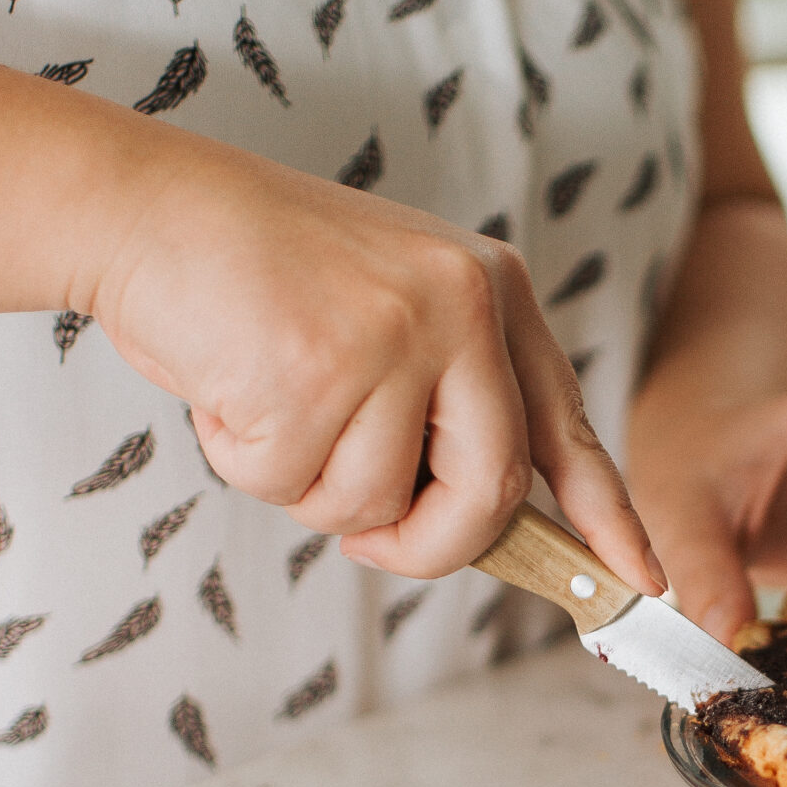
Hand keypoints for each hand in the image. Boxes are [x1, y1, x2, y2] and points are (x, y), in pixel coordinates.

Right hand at [85, 123, 659, 586]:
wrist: (145, 203)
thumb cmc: (262, 276)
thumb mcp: (392, 314)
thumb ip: (447, 403)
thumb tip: (482, 525)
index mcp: (493, 292)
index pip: (570, 427)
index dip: (609, 519)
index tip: (642, 583)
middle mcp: (462, 306)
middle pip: (490, 493)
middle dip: (429, 544)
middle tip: (371, 537)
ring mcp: (393, 335)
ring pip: (378, 503)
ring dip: (309, 486)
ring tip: (272, 397)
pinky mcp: (313, 369)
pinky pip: (291, 486)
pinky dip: (246, 460)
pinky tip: (231, 386)